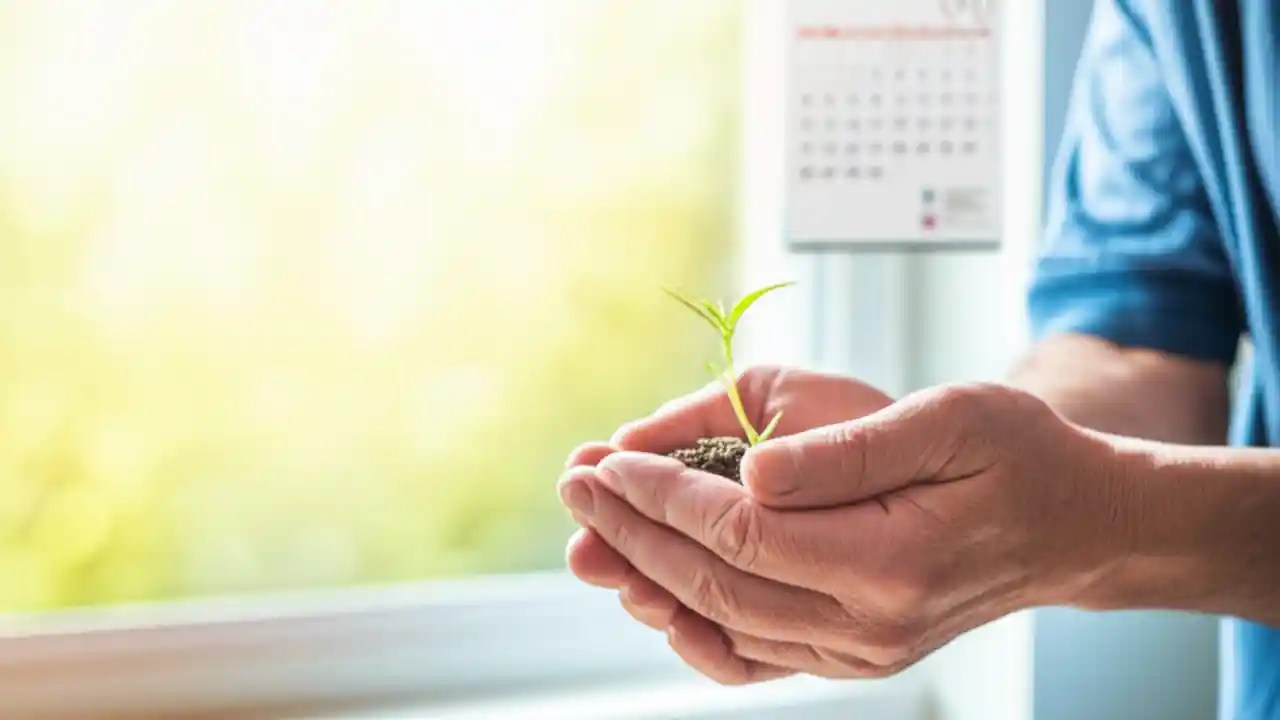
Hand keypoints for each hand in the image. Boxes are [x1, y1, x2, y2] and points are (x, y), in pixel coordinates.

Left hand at [560, 378, 1128, 683]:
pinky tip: (654, 592)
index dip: (662, 498)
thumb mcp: (947, 419)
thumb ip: (846, 450)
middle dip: (635, 535)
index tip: (606, 462)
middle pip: (718, 584)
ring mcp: (861, 652)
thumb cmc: (1015, 456)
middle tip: (576, 488)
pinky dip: (694, 626)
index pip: (741, 533)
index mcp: (890, 562)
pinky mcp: (855, 655)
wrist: (1073, 525)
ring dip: (648, 580)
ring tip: (590, 538)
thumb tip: (749, 470)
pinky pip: (754, 655)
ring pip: (725, 626)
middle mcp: (870, 626)